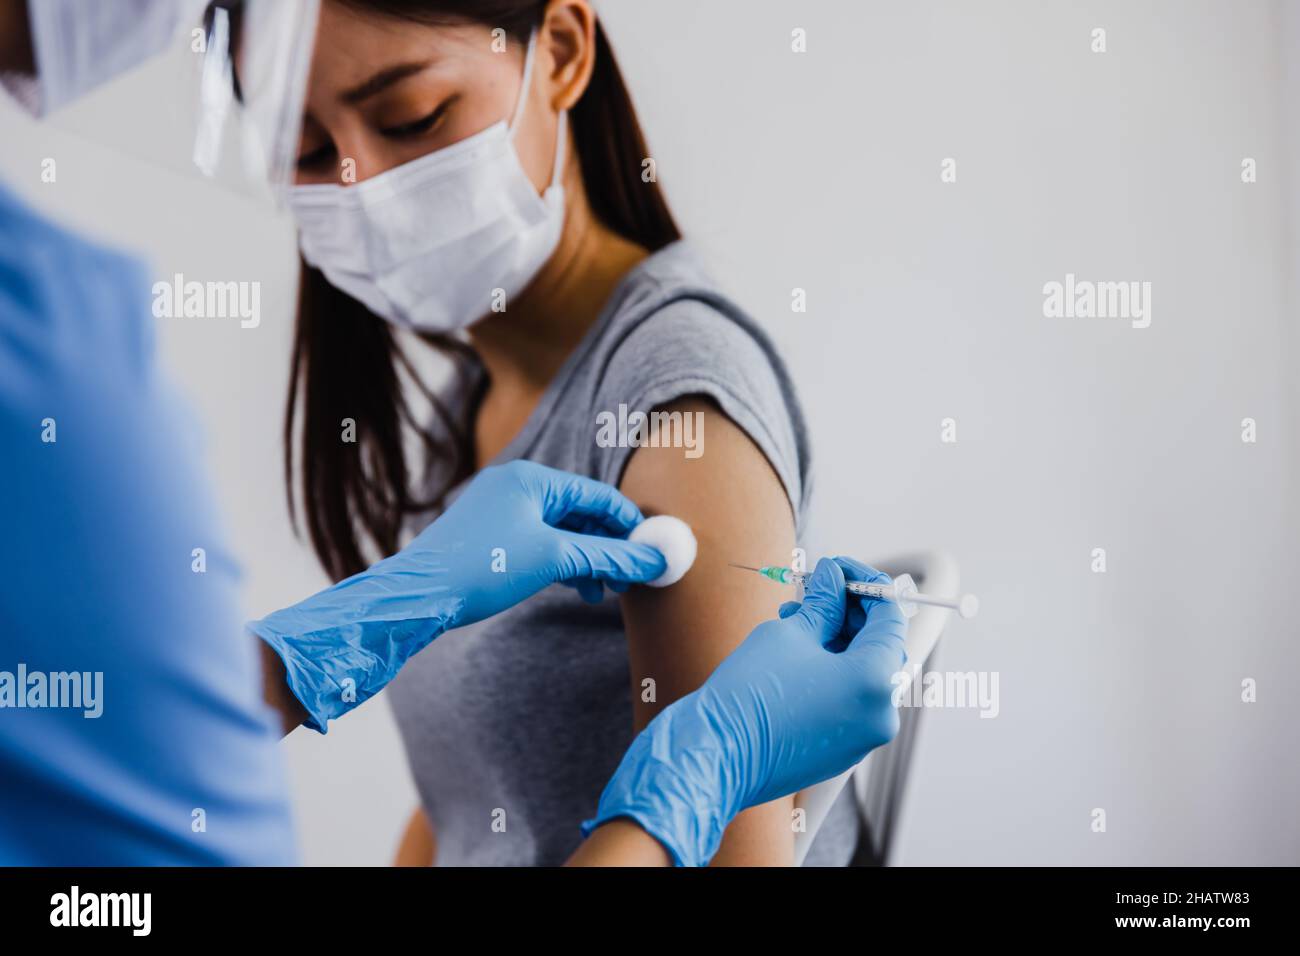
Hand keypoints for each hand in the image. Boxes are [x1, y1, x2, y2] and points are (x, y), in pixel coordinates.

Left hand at [250, 461, 666, 731]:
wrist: (416, 596)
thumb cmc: (481, 568)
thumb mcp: (554, 560)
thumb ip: (608, 557)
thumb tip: (654, 560)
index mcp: (531, 478)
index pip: (598, 496)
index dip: (630, 526)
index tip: (652, 554)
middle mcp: (516, 486)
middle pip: (581, 513)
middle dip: (608, 547)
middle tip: (629, 580)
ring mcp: (501, 511)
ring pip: (562, 532)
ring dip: (587, 560)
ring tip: (601, 593)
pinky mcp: (491, 535)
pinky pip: (541, 542)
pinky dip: (562, 563)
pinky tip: (575, 588)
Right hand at [584, 556, 906, 865]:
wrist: (716, 755)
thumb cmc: (749, 694)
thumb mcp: (789, 632)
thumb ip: (823, 603)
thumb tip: (834, 578)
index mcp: (875, 681)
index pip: (890, 618)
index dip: (866, 584)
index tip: (840, 568)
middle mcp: (880, 713)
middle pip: (880, 646)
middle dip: (850, 613)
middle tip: (817, 590)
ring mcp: (863, 737)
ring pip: (864, 673)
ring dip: (837, 641)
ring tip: (795, 621)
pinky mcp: (842, 750)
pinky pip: (849, 700)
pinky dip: (832, 672)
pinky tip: (797, 654)